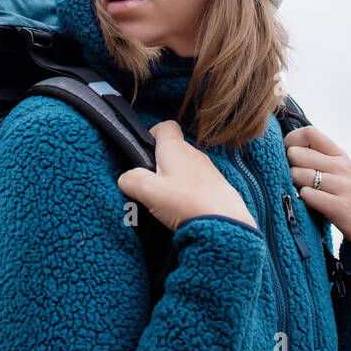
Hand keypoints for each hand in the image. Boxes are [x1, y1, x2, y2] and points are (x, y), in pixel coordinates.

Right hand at [117, 120, 257, 232]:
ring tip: (168, 202)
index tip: (144, 152)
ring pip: (187, 167)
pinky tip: (185, 209)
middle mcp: (194, 154)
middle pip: (174, 149)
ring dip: (176, 179)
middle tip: (151, 185)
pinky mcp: (218, 187)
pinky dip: (190, 192)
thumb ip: (131, 180)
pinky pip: (199, 183)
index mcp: (175, 148)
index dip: (152, 134)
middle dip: (161, 163)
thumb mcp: (148, 191)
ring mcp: (209, 170)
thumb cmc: (186, 202)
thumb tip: (125, 178)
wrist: (225, 223)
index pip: (165, 126)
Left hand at [284, 125, 350, 245]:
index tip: (287, 154)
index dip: (291, 140)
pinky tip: (309, 204)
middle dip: (288, 166)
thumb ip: (321, 160)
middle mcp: (341, 167)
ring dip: (293, 184)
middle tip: (294, 178)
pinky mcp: (340, 207)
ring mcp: (342, 186)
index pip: (309, 133)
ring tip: (301, 192)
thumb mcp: (343, 172)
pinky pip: (307, 195)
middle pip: (297, 153)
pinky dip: (302, 200)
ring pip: (298, 174)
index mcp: (340, 155)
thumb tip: (289, 151)